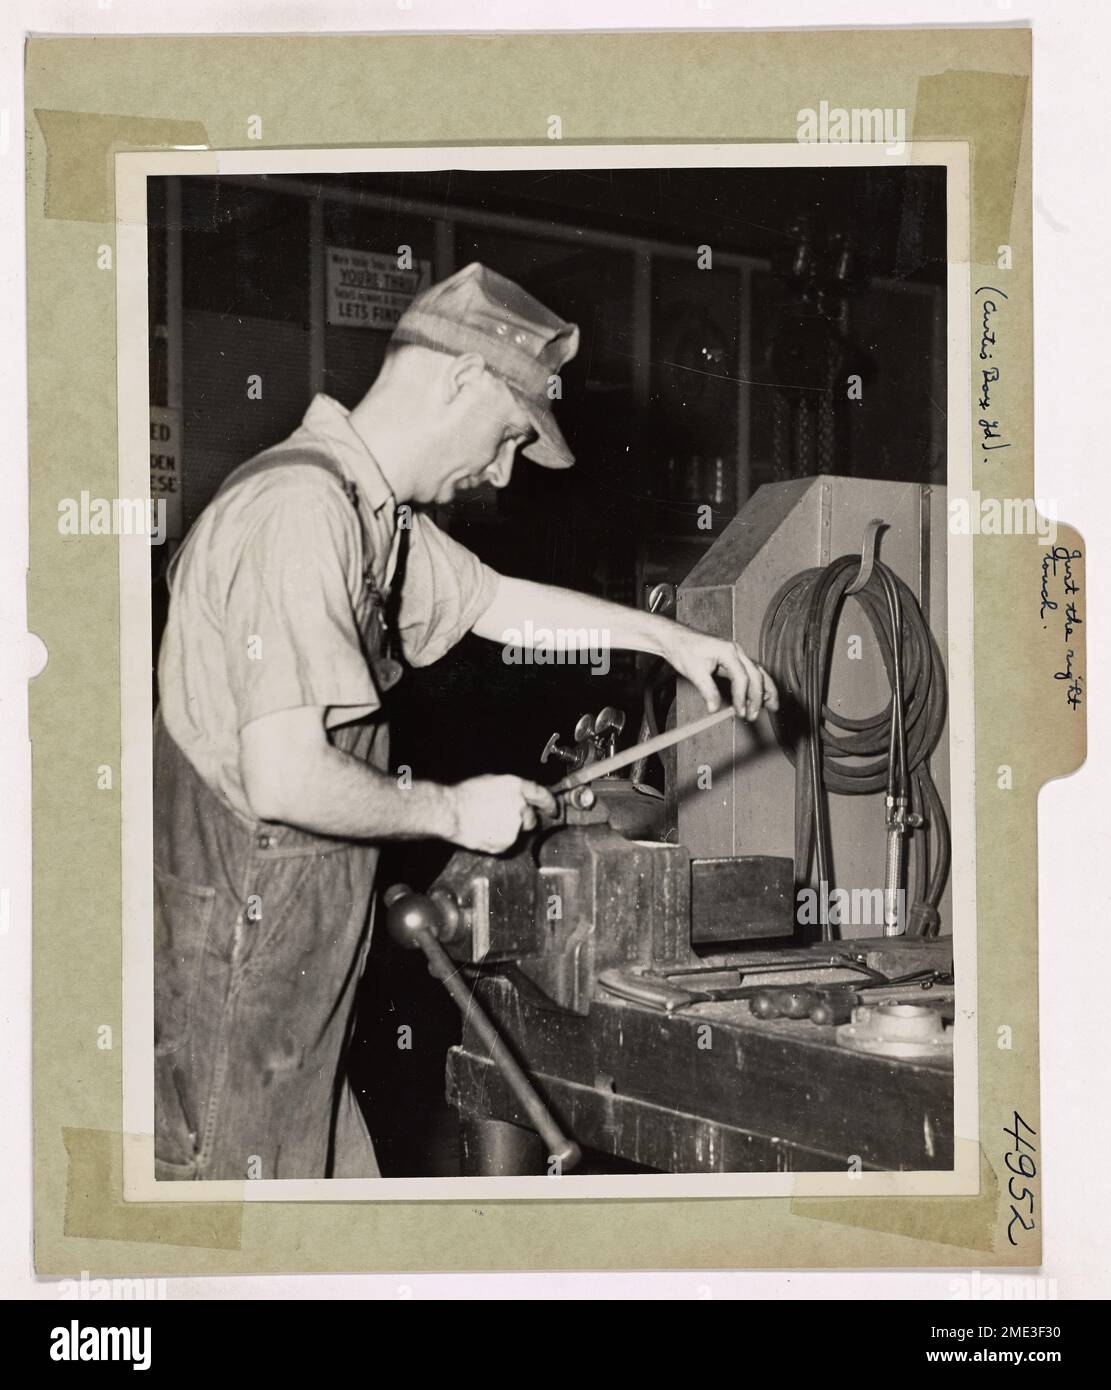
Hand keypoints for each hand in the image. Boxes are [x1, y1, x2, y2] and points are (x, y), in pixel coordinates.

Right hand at [448, 775, 557, 852]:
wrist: (451, 812)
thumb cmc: (466, 795)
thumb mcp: (492, 782)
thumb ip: (512, 791)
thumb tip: (522, 799)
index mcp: (517, 788)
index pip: (542, 796)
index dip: (549, 804)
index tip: (552, 810)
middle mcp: (520, 806)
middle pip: (531, 818)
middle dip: (522, 820)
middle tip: (502, 818)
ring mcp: (515, 826)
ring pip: (518, 832)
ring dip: (508, 830)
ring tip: (487, 823)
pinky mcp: (507, 843)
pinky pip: (507, 843)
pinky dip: (498, 840)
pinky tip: (484, 832)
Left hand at [662, 627, 778, 720]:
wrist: (676, 638)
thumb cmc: (684, 650)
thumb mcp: (694, 672)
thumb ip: (707, 690)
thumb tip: (714, 709)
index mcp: (728, 651)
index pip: (742, 678)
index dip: (742, 697)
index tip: (740, 712)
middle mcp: (737, 651)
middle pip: (756, 675)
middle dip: (758, 697)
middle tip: (753, 715)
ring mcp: (737, 654)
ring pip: (759, 672)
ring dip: (766, 690)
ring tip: (772, 706)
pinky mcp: (733, 660)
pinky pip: (751, 673)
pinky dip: (758, 685)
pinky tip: (761, 697)